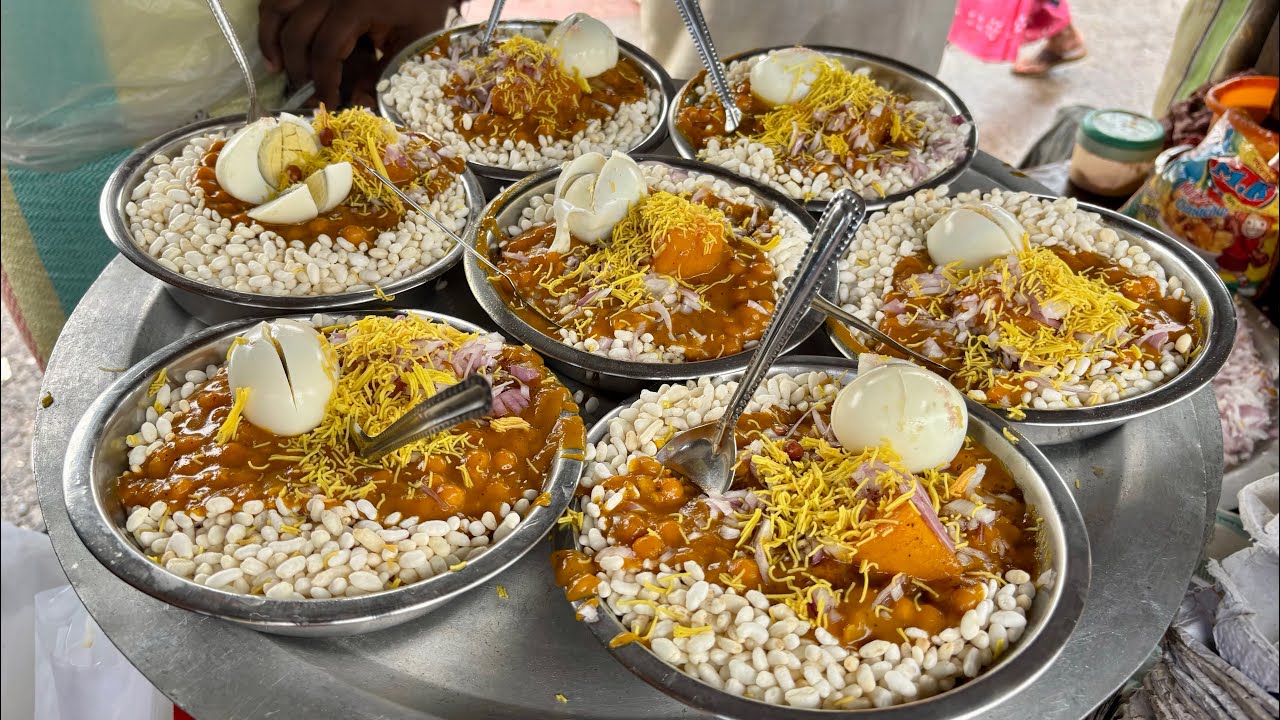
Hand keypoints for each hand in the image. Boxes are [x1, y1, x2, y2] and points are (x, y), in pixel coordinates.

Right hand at [258, 0, 454, 107]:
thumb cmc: (420, 6)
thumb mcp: (414, 41)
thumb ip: (386, 73)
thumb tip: (359, 106)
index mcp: (356, 6)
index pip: (327, 51)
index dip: (324, 82)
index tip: (327, 104)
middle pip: (297, 34)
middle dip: (299, 69)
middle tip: (307, 93)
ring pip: (276, 9)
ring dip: (271, 40)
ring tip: (276, 68)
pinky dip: (270, 17)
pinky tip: (275, 42)